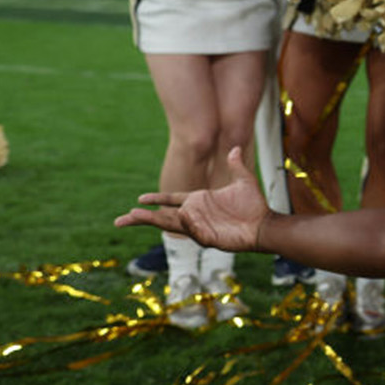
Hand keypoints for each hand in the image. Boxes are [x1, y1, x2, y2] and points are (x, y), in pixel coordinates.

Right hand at [115, 147, 271, 251]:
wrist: (264, 224)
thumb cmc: (253, 205)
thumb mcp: (244, 180)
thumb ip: (236, 165)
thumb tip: (235, 147)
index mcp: (199, 200)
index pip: (171, 199)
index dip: (156, 199)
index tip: (139, 199)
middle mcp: (195, 214)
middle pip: (163, 216)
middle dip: (142, 218)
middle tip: (120, 219)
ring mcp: (200, 226)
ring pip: (171, 225)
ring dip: (154, 221)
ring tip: (134, 217)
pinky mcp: (208, 237)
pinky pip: (193, 231)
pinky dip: (186, 224)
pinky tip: (180, 216)